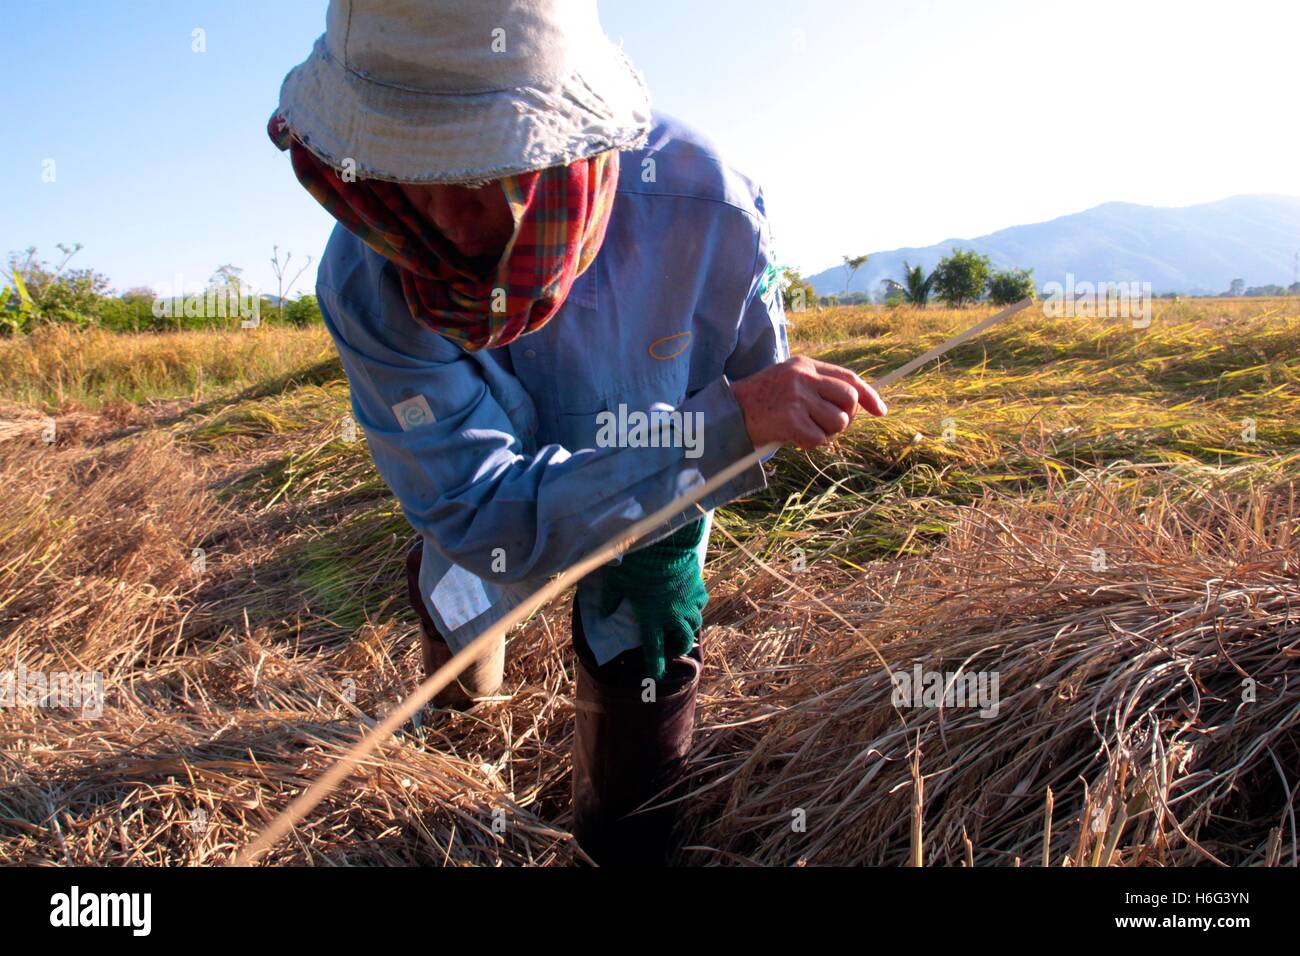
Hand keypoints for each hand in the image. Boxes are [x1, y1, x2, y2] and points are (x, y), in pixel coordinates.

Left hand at [597, 519, 707, 680]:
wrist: (665, 545)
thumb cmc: (637, 565)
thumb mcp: (617, 583)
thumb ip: (611, 601)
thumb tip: (604, 614)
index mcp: (652, 618)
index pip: (654, 649)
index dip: (655, 665)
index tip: (657, 675)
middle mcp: (673, 616)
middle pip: (682, 641)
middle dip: (679, 648)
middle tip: (675, 648)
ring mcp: (688, 603)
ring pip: (695, 624)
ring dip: (689, 629)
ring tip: (685, 627)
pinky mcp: (698, 588)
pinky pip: (700, 604)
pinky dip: (696, 607)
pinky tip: (691, 602)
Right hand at [730, 356, 886, 449]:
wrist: (727, 413)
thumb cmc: (761, 401)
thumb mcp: (789, 381)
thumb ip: (819, 387)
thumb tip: (855, 405)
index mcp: (804, 364)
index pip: (848, 378)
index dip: (869, 395)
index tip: (881, 411)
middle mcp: (803, 377)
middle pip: (849, 399)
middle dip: (845, 418)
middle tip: (826, 425)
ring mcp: (796, 398)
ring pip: (838, 422)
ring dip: (826, 433)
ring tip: (804, 430)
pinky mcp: (790, 419)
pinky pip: (819, 439)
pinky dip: (809, 444)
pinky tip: (792, 437)